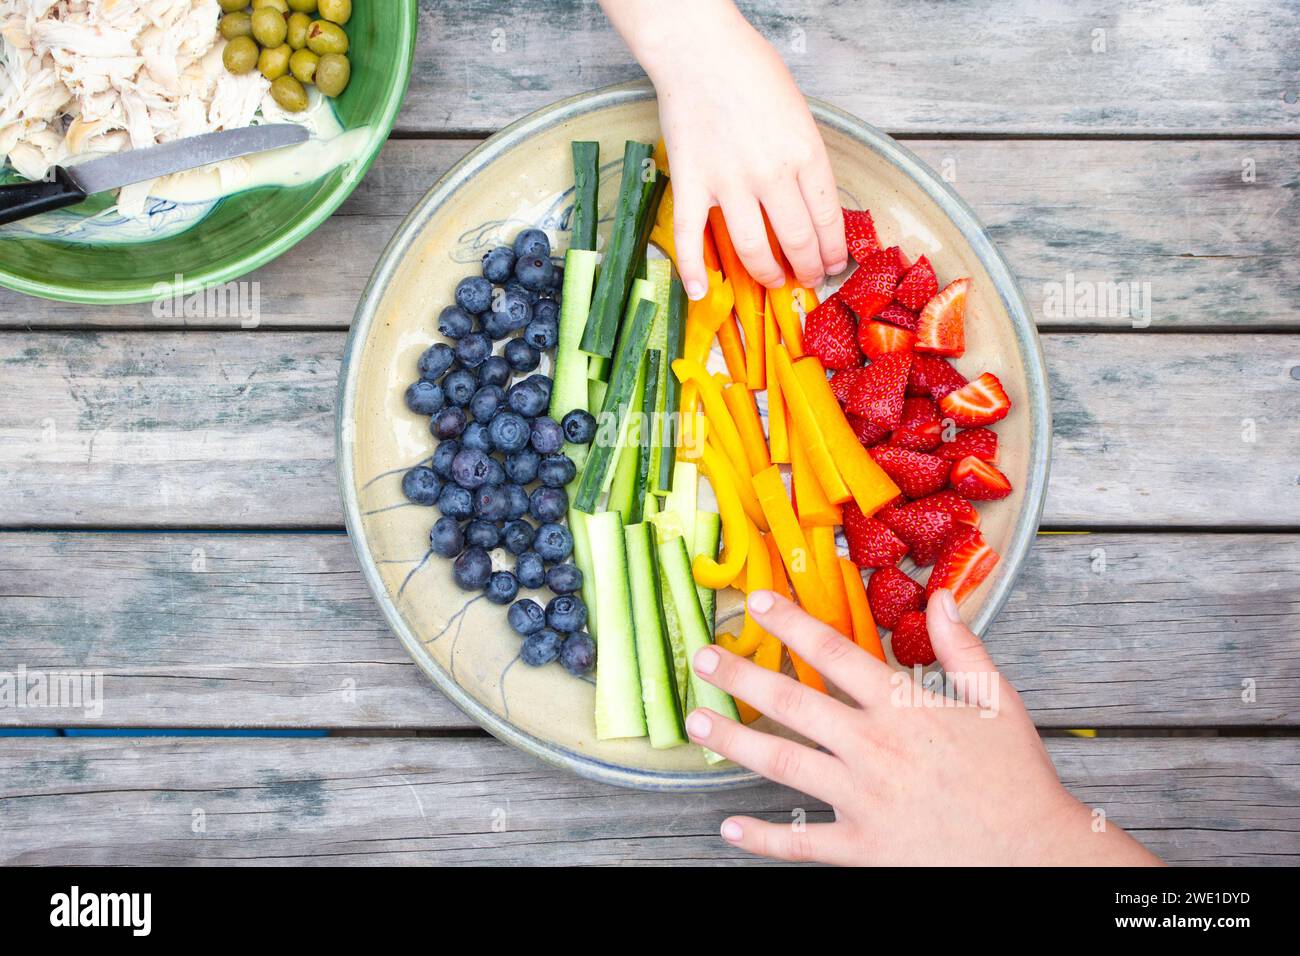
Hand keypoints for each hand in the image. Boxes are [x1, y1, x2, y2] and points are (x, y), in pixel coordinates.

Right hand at [599, 0, 846, 298]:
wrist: (699, 50)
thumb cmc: (750, 72)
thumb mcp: (799, 113)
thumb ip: (805, 159)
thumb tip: (811, 203)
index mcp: (805, 153)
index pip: (827, 219)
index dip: (832, 250)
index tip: (832, 263)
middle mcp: (771, 173)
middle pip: (797, 241)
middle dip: (806, 268)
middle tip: (807, 277)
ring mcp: (728, 182)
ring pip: (753, 249)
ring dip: (767, 274)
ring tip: (773, 281)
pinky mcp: (690, 183)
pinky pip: (690, 238)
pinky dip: (694, 270)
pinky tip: (699, 292)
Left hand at [686, 589, 1162, 865]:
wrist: (1037, 855)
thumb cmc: (1017, 778)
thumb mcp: (998, 702)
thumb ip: (963, 648)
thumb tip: (939, 596)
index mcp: (903, 708)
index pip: (834, 651)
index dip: (790, 623)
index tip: (755, 602)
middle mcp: (874, 748)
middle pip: (793, 703)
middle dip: (741, 676)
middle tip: (702, 658)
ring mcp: (863, 800)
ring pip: (783, 764)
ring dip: (734, 741)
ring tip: (696, 724)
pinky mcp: (863, 849)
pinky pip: (802, 844)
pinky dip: (763, 839)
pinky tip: (729, 828)